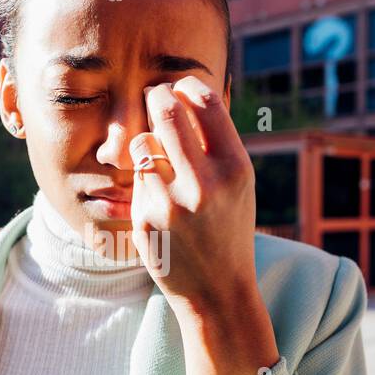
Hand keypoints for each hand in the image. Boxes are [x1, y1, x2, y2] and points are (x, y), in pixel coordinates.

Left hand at [129, 76, 257, 317]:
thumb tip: (184, 92)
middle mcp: (205, 183)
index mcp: (235, 168)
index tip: (178, 89)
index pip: (204, 101)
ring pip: (143, 142)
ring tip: (159, 156)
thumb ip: (216, 142)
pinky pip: (136, 176)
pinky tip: (157, 195)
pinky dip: (144, 177)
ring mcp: (171, 202)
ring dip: (147, 140)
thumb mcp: (238, 183)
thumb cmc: (228, 227)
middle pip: (166, 110)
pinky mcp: (145, 218)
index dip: (185, 86)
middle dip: (156, 97)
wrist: (217, 289)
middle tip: (154, 98)